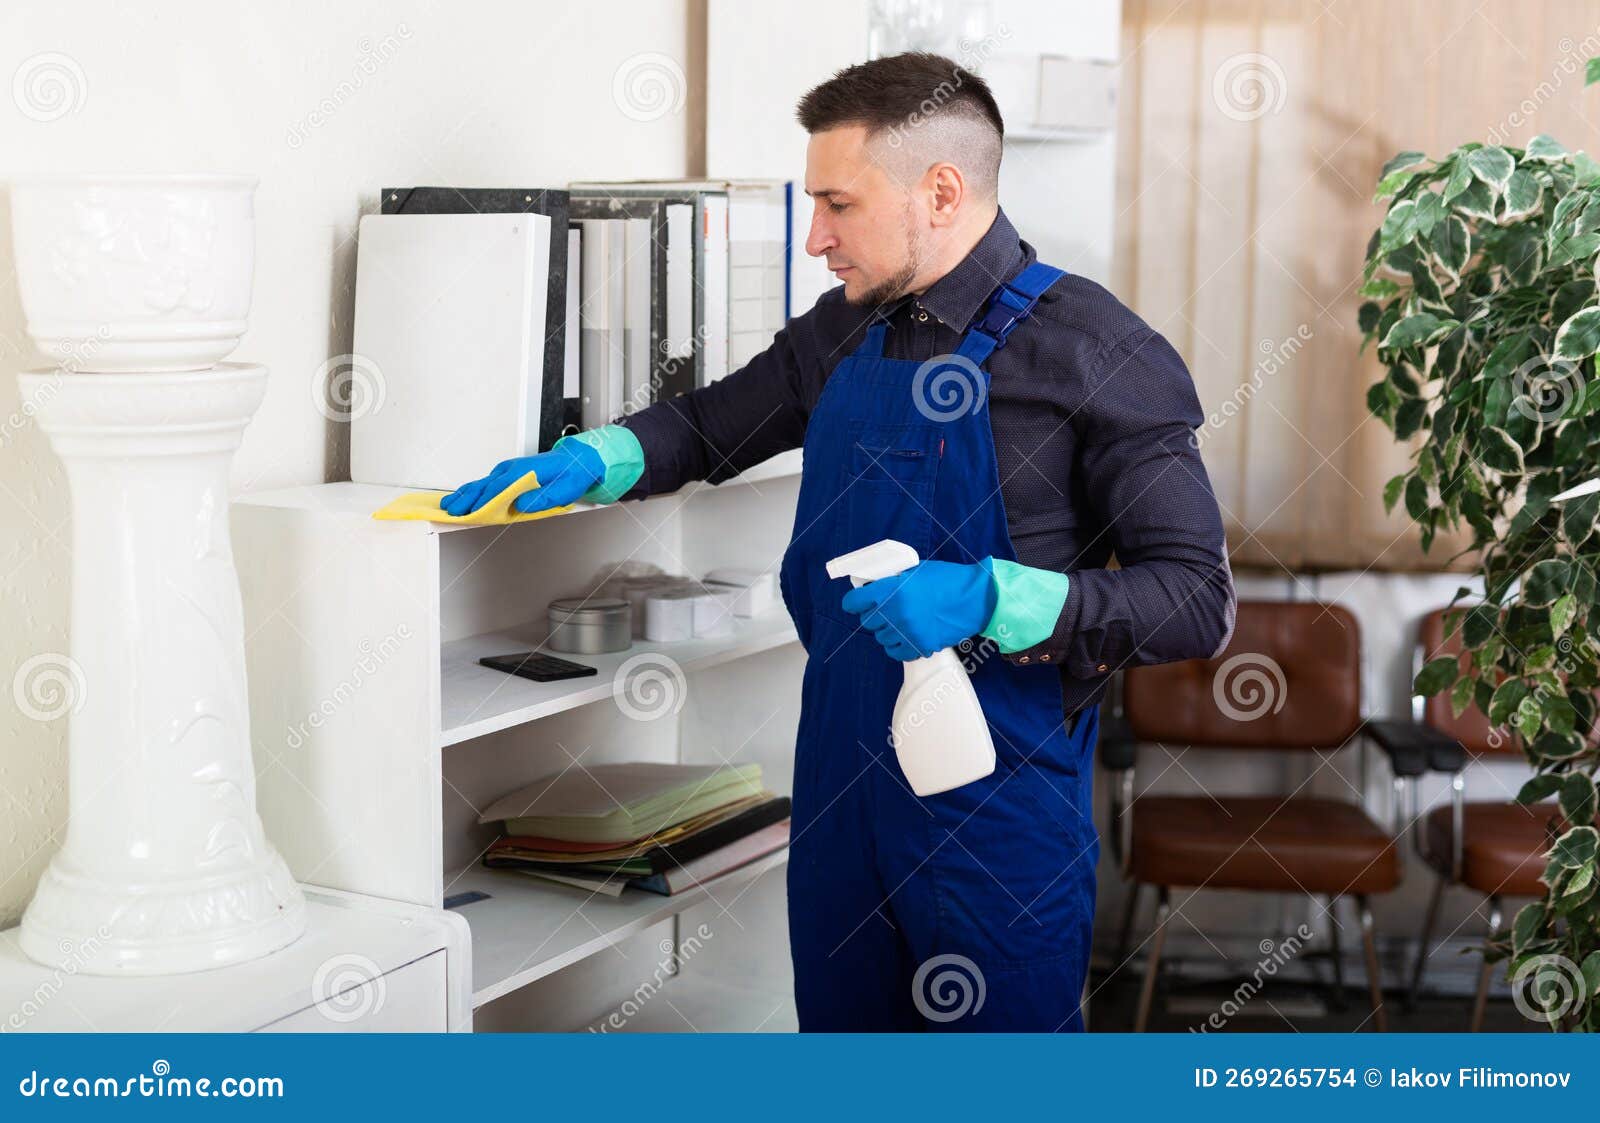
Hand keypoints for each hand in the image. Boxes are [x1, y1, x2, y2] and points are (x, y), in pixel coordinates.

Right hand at [440, 441, 604, 516]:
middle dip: (466, 499)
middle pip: (484, 485)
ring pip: (481, 484)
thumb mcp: (564, 489)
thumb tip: (521, 505)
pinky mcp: (508, 475)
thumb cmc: (571, 474)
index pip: (498, 488)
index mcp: (523, 472)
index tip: (471, 512)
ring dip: (464, 495)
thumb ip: (543, 498)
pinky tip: (463, 498)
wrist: (577, 460)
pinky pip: (486, 484)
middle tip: (451, 511)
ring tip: (448, 505)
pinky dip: (473, 491)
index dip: (483, 502)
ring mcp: (508, 471)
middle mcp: (512, 469)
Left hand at [838, 559, 996, 660]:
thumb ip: (892, 580)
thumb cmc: (948, 581)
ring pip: (881, 637)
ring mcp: (907, 633)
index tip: (855, 602)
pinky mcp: (920, 647)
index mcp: (892, 591)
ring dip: (887, 630)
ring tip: (902, 621)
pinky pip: (895, 652)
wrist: (976, 598)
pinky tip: (906, 635)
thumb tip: (872, 586)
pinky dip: (898, 646)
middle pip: (867, 621)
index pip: (855, 602)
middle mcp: (896, 613)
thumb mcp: (915, 571)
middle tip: (885, 609)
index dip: (854, 601)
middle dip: (874, 614)